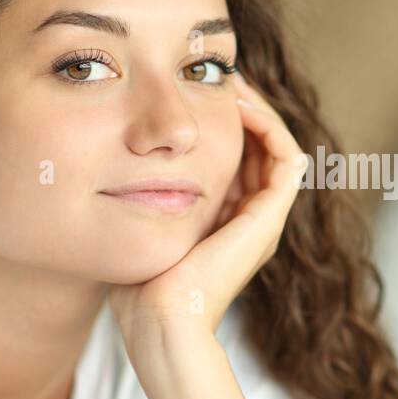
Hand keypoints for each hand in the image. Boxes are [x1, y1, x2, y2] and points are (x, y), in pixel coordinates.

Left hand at [108, 75, 305, 350]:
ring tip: (233, 82)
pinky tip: (240, 105)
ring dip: (259, 111)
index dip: (224, 123)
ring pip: (279, 148)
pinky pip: (287, 158)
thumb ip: (139, 202)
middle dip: (244, 109)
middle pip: (262, 149)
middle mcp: (251, 220)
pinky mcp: (269, 218)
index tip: (196, 92)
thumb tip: (110, 171)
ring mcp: (264, 220)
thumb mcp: (138, 230)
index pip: (238, 160)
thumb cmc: (139, 287)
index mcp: (225, 224)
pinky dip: (269, 127)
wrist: (160, 322)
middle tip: (220, 77)